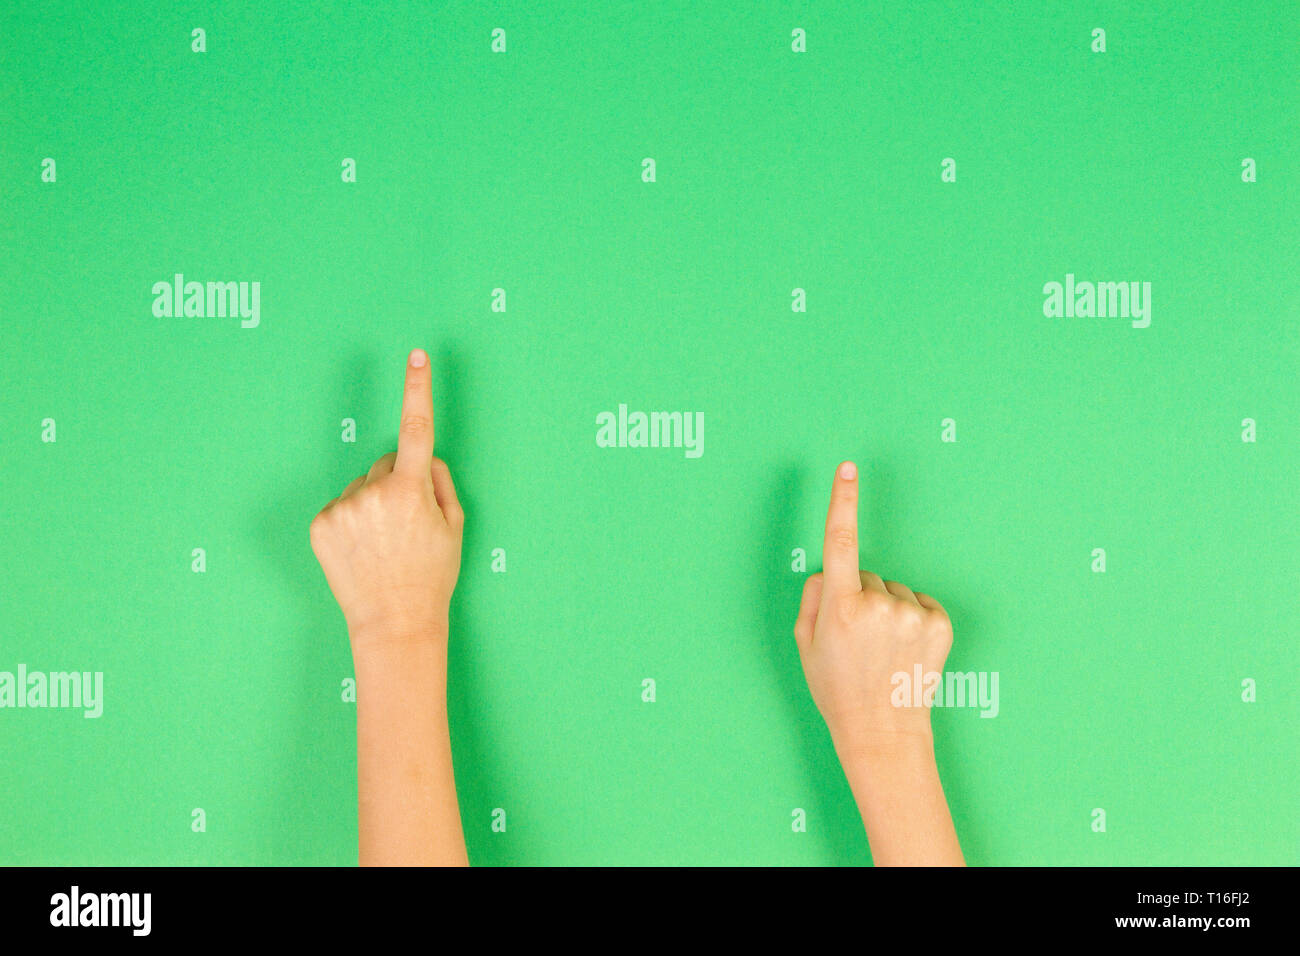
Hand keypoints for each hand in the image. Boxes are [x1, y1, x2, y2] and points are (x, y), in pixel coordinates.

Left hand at [309, 349, 463, 648]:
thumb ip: (441, 483)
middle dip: (398, 484)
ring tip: (382, 545)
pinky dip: (350, 521)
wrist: (395, 621)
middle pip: (386, 465)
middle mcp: (373, 492)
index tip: (417, 356)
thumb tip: (425, 461)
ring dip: (372, 505)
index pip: (417, 427)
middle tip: (406, 526)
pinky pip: (340, 506)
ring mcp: (343, 508)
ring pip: (362, 486)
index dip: (418, 388)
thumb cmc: (431, 576)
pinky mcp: (321, 525)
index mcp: (411, 489)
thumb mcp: (455, 526)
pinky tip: (361, 550)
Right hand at [794, 461, 952, 755]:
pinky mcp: (939, 624)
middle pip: (868, 574)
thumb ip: (812, 598)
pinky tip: (906, 649)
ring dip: (888, 610)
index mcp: (839, 607)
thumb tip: (829, 571)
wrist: (882, 731)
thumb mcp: (805, 644)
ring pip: (895, 590)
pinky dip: (913, 620)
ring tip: (884, 650)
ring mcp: (911, 614)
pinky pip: (921, 604)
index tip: (847, 470)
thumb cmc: (838, 689)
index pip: (840, 541)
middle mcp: (877, 604)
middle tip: (858, 639)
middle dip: (861, 596)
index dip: (842, 501)